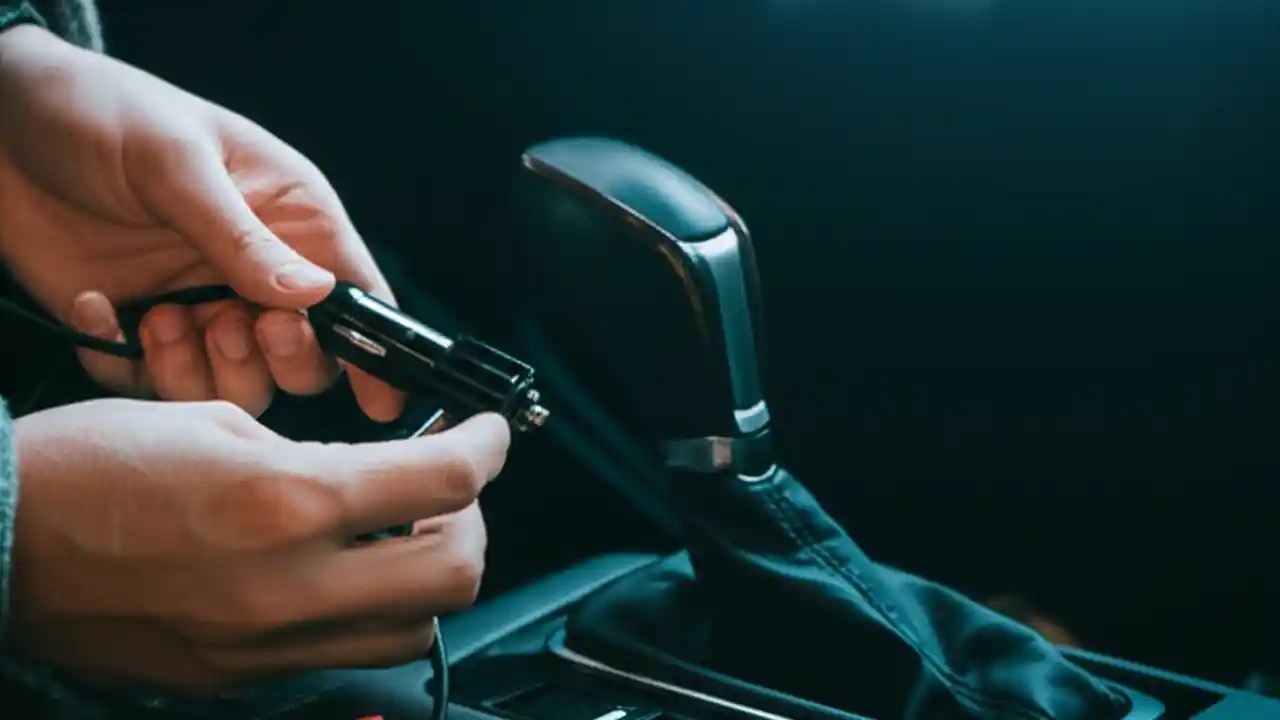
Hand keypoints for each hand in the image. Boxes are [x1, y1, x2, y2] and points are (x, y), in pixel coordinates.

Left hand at [0, 25, 401, 419]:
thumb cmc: (103, 113)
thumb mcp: (177, 162)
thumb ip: (243, 237)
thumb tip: (317, 296)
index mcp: (291, 220)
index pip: (355, 296)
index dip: (375, 352)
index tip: (379, 400)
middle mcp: (254, 273)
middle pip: (305, 359)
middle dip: (276, 360)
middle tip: (231, 324)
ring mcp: (198, 306)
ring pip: (235, 386)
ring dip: (200, 369)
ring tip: (160, 315)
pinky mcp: (137, 331)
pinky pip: (150, 384)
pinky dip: (127, 362)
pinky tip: (99, 305)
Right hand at [9, 399, 508, 691]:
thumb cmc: (87, 469)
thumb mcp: (218, 426)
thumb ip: (319, 458)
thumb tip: (381, 476)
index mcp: (287, 503)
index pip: (445, 481)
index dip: (489, 448)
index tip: (490, 435)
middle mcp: (288, 588)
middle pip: (455, 576)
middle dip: (473, 522)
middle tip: (451, 489)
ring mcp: (266, 645)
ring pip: (411, 631)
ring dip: (426, 577)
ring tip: (398, 532)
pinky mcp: (239, 675)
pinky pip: (341, 654)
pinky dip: (367, 612)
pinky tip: (341, 570)